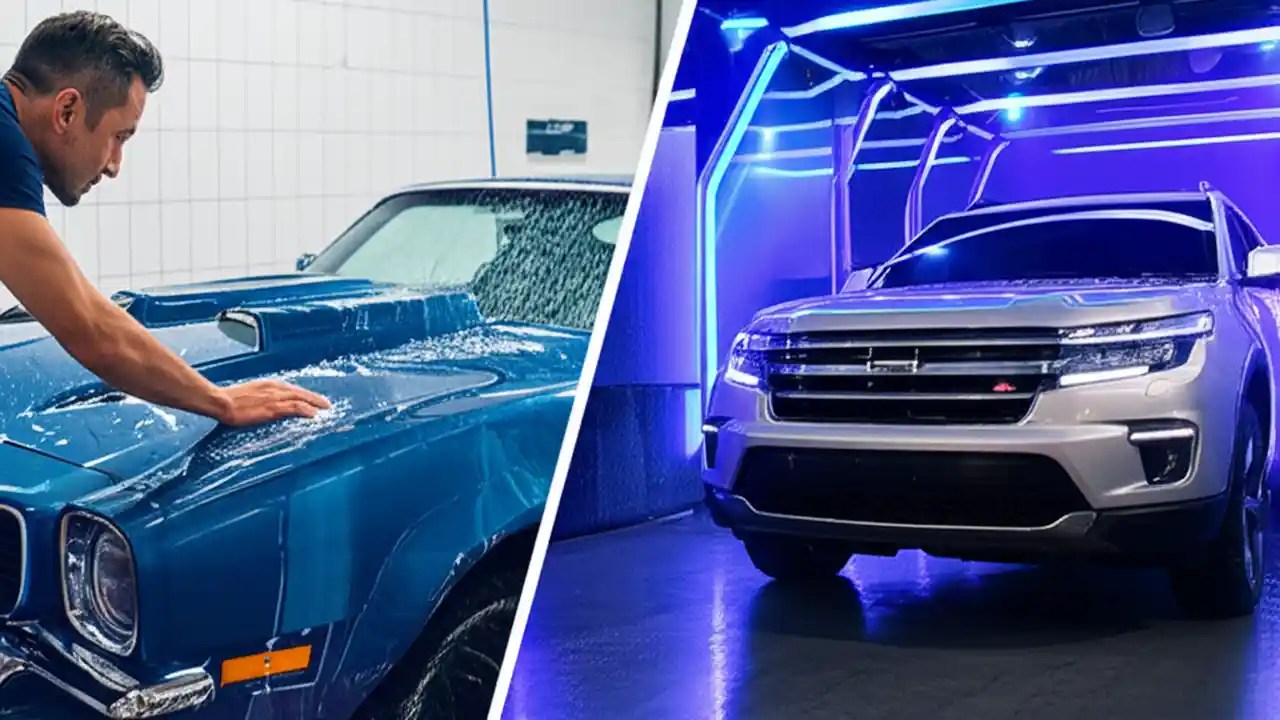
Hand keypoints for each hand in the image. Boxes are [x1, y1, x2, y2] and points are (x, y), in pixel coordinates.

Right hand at [214, 380, 331, 426]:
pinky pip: (293, 408)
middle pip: (300, 392)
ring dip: (314, 403)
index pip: (292, 389)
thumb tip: (266, 404)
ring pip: (300, 399)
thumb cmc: (230, 400)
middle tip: (326, 404)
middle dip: (314, 398)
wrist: (220, 401)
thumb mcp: (249, 394)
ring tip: (325, 409)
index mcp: (268, 384)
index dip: (304, 394)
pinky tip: (313, 415)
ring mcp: (274, 398)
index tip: (313, 399)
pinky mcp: (272, 408)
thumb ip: (261, 397)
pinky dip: (305, 410)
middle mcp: (274, 388)